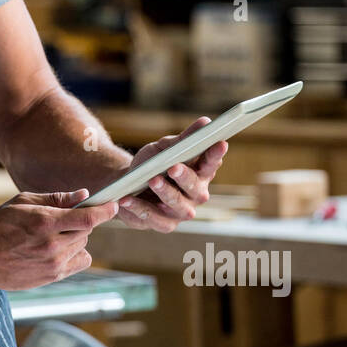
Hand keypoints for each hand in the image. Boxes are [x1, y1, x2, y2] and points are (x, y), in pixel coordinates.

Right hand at [0, 189, 117, 290]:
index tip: (114, 205)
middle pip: (86, 232)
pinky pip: (77, 264)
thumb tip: (83, 195)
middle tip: (61, 219)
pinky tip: (56, 250)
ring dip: (75, 239)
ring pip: (83, 248)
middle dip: (79, 222)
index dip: (105, 211)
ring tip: (53, 236)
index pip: (88, 218)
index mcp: (45, 223)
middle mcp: (51, 247)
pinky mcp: (49, 279)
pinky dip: (73, 255)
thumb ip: (56, 199)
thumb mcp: (23, 202)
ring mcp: (51, 266)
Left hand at [111, 117, 226, 232]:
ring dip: (165, 193)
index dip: (215, 155)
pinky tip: (127, 199)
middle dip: (185, 177)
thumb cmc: (152, 164)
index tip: (219, 143)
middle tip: (174, 167)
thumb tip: (206, 122)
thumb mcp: (165, 148)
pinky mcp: (163, 224)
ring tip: (152, 180)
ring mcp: (180, 212)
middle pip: (195, 188)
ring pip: (177, 205)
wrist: (127, 186)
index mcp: (200, 174)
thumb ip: (185, 139)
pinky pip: (153, 219)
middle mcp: (195, 195)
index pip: (211, 164)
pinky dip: (139, 208)